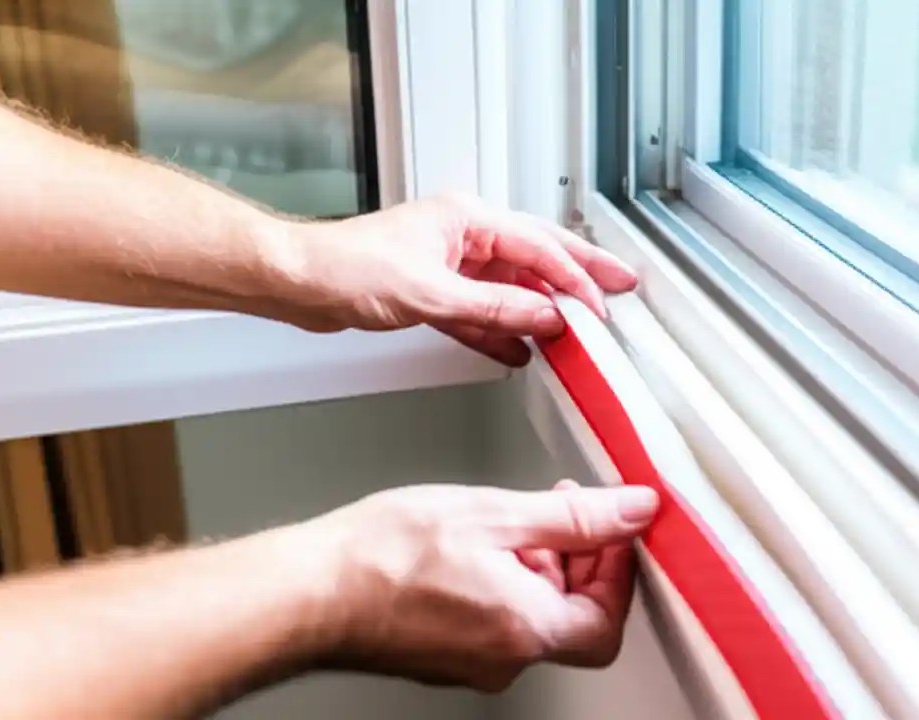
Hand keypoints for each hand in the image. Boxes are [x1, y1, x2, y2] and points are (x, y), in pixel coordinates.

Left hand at [275, 194, 638, 365]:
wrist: (299, 283)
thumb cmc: (346, 267)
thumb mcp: (431, 293)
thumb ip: (494, 306)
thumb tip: (543, 316)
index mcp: (466, 219)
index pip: (537, 247)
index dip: (573, 278)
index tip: (596, 306)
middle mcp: (463, 236)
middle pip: (536, 256)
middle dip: (578, 275)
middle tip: (619, 285)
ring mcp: (450, 264)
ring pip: (512, 287)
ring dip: (542, 310)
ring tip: (578, 328)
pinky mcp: (434, 293)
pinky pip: (483, 312)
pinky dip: (504, 331)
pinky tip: (521, 351)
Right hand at [295, 481, 657, 691]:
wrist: (306, 591)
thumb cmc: (382, 556)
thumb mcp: (495, 514)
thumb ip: (574, 517)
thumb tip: (632, 512)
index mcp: (528, 629)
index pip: (610, 618)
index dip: (617, 570)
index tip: (606, 528)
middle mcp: (504, 660)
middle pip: (573, 618)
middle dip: (576, 559)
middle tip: (558, 510)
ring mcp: (470, 663)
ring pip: (531, 616)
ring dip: (536, 565)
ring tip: (505, 520)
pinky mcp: (442, 655)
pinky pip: (495, 621)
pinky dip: (502, 582)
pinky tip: (474, 545)